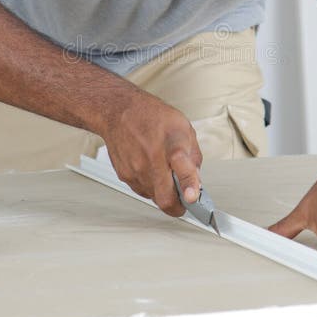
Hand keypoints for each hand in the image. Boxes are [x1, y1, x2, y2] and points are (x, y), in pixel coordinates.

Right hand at [101, 87, 201, 216]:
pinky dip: (151, 185)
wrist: (119, 110)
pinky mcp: (124, 176)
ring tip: (163, 171)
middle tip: (184, 199)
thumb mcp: (184, 129)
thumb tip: (196, 182)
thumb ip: (193, 157)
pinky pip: (143, 191)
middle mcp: (151, 160)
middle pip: (165, 199)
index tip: (192, 197)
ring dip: (163, 192)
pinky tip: (150, 167)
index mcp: (171, 145)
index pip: (182, 169)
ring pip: (154, 197)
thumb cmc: (152, 116)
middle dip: (178, 206)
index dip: (189, 186)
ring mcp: (135, 170)